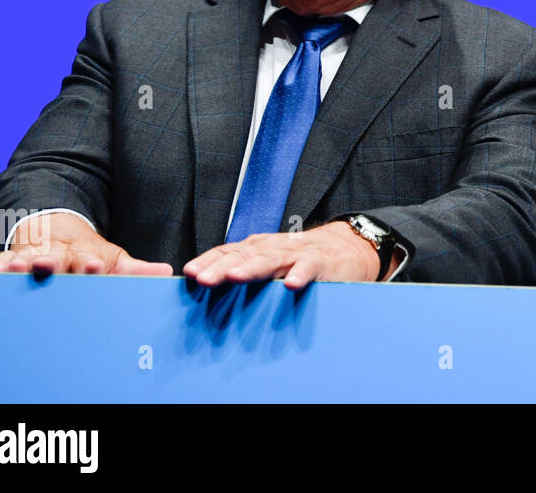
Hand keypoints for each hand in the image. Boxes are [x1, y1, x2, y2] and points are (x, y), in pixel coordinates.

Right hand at [0, 212, 172, 276]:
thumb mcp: (114, 259)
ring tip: (16, 268)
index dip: (90, 264)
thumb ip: (136, 270)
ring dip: (22, 263)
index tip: (93, 265)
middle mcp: (60, 254)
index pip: (88, 259)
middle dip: (52, 262)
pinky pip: (2, 261)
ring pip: (27, 259)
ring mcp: (35, 255)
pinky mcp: (13, 258)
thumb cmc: (88, 254)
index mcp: (86, 255)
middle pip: (56, 258)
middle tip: (48, 265)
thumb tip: (166, 272)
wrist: (57, 230)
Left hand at [182, 221, 382, 289]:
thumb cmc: (301, 259)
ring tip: (235, 277)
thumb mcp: (269, 263)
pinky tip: (291, 285)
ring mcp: (297, 253)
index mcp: (257, 248)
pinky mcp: (321, 261)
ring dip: (252, 268)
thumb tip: (207, 288)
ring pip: (271, 259)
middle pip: (244, 256)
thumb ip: (245, 271)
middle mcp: (273, 247)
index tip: (189, 273)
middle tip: (202, 279)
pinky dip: (300, 275)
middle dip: (221, 267)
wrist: (347, 248)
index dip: (208, 261)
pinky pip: (309, 267)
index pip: (228, 252)